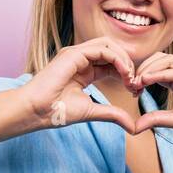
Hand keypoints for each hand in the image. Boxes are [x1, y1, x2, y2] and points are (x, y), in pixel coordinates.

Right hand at [20, 37, 144, 134]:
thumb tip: (133, 127)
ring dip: (124, 60)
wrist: (37, 111)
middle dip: (128, 65)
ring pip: (109, 45)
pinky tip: (123, 74)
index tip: (134, 90)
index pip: (112, 63)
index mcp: (84, 70)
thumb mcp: (93, 111)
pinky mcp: (74, 54)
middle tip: (135, 84)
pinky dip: (117, 59)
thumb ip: (113, 115)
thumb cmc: (57, 111)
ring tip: (130, 78)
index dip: (126, 74)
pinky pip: (102, 49)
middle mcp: (81, 58)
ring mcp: (76, 53)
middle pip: (113, 50)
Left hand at [131, 53, 172, 152]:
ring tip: (136, 82)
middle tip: (130, 84)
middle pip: (159, 60)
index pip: (157, 69)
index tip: (130, 90)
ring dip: (148, 70)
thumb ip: (157, 118)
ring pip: (167, 61)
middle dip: (142, 69)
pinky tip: (147, 80)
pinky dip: (161, 74)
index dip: (141, 76)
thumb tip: (134, 125)